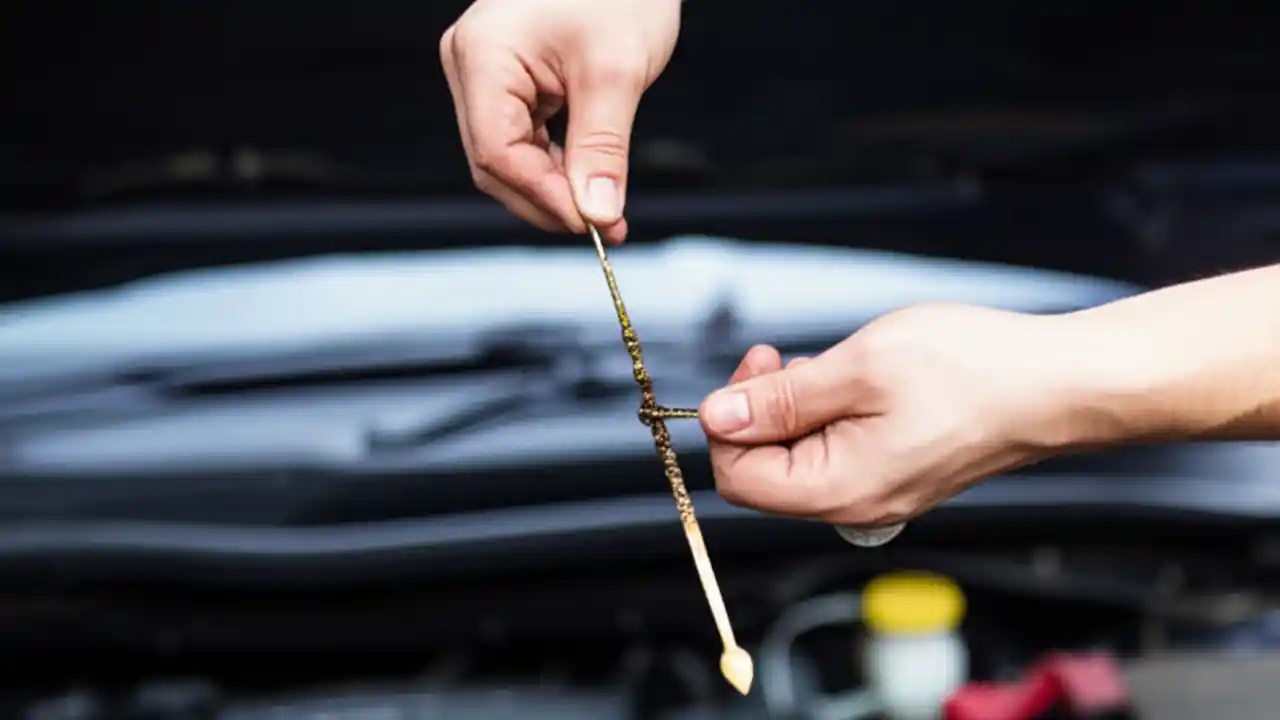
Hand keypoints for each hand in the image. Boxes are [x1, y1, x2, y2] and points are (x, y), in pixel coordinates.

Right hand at [440, 0, 681, 242]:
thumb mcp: (617, 72)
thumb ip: (602, 148)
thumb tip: (596, 214)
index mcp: (483, 55)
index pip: (497, 152)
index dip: (544, 197)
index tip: (594, 224)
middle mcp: (470, 65)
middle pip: (494, 162)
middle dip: (549, 201)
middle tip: (607, 226)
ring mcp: (483, 73)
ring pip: (505, 158)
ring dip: (552, 189)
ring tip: (606, 211)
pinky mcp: (505, 79)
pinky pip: (519, 139)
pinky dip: (554, 166)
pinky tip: (590, 183)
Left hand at [698, 303, 1099, 528]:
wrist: (1056, 384)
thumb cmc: (972, 372)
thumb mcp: (859, 368)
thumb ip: (780, 399)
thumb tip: (716, 417)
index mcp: (838, 489)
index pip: (737, 477)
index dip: (729, 421)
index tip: (755, 367)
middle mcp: (854, 504)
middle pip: (764, 471)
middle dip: (760, 410)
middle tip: (783, 356)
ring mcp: (878, 492)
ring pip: (798, 457)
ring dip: (794, 407)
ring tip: (828, 365)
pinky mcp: (897, 474)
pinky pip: (834, 451)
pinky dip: (827, 413)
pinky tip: (852, 379)